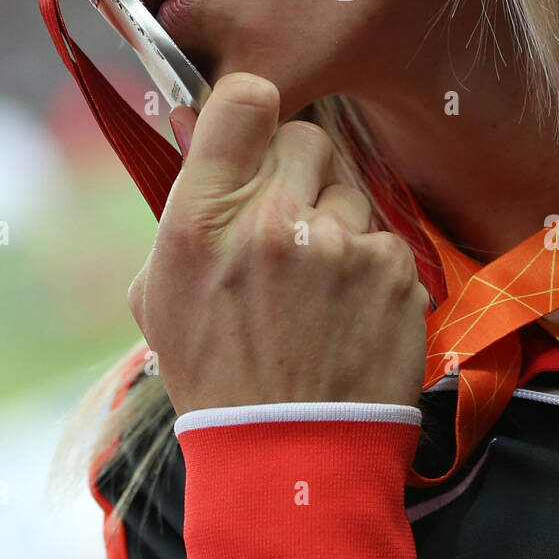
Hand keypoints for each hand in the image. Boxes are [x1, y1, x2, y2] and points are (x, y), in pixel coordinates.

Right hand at [127, 72, 429, 415]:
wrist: (289, 458)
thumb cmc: (216, 373)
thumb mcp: (163, 291)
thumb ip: (183, 207)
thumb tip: (198, 130)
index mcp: (203, 221)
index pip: (243, 100)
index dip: (250, 107)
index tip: (253, 129)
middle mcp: (272, 222)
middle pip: (306, 136)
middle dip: (298, 171)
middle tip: (286, 222)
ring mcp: (341, 248)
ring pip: (350, 190)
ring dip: (336, 224)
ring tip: (316, 287)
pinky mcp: (395, 275)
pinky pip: (384, 240)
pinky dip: (372, 269)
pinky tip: (348, 313)